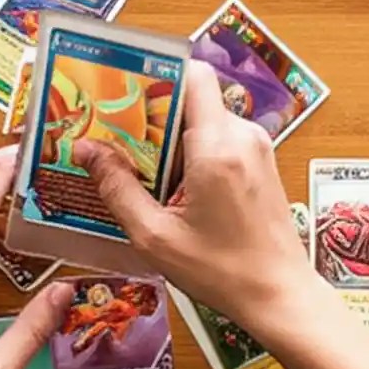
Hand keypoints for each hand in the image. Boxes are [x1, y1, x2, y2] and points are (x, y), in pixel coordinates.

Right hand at [74, 60, 322, 345]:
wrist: (281, 297)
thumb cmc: (222, 272)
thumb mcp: (155, 236)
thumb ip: (118, 188)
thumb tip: (86, 149)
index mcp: (218, 147)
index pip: (194, 74)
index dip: (157, 72)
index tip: (122, 89)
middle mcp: (242, 136)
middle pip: (191, 98)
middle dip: (151, 112)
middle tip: (114, 134)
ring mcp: (256, 148)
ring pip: (203, 119)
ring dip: (169, 137)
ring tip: (136, 166)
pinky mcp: (260, 163)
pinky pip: (218, 138)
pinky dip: (190, 151)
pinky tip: (167, 184)